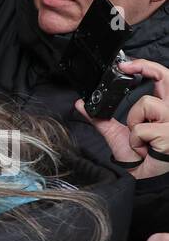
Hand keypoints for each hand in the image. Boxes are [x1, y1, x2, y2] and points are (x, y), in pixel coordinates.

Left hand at [78, 57, 168, 178]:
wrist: (142, 175)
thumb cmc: (137, 155)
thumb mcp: (115, 132)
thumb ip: (100, 117)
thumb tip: (80, 104)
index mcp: (163, 107)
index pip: (163, 77)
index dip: (147, 66)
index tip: (125, 65)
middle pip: (166, 77)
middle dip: (146, 68)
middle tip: (126, 68)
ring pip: (145, 104)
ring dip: (134, 123)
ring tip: (140, 139)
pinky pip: (141, 127)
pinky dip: (136, 139)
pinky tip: (145, 148)